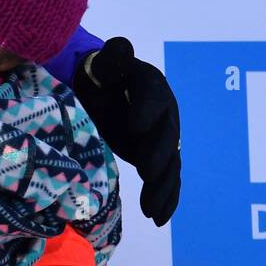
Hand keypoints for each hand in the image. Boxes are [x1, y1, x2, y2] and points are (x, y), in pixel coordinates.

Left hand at [74, 37, 180, 226]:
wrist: (101, 93)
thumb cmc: (98, 77)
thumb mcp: (102, 65)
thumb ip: (112, 58)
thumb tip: (120, 46)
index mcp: (151, 87)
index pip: (152, 96)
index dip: (146, 109)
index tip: (135, 125)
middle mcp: (163, 114)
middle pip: (164, 135)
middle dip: (157, 153)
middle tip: (146, 170)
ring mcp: (162, 139)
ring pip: (167, 164)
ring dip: (161, 187)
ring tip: (151, 209)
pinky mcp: (156, 158)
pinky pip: (166, 180)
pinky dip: (165, 199)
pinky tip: (158, 218)